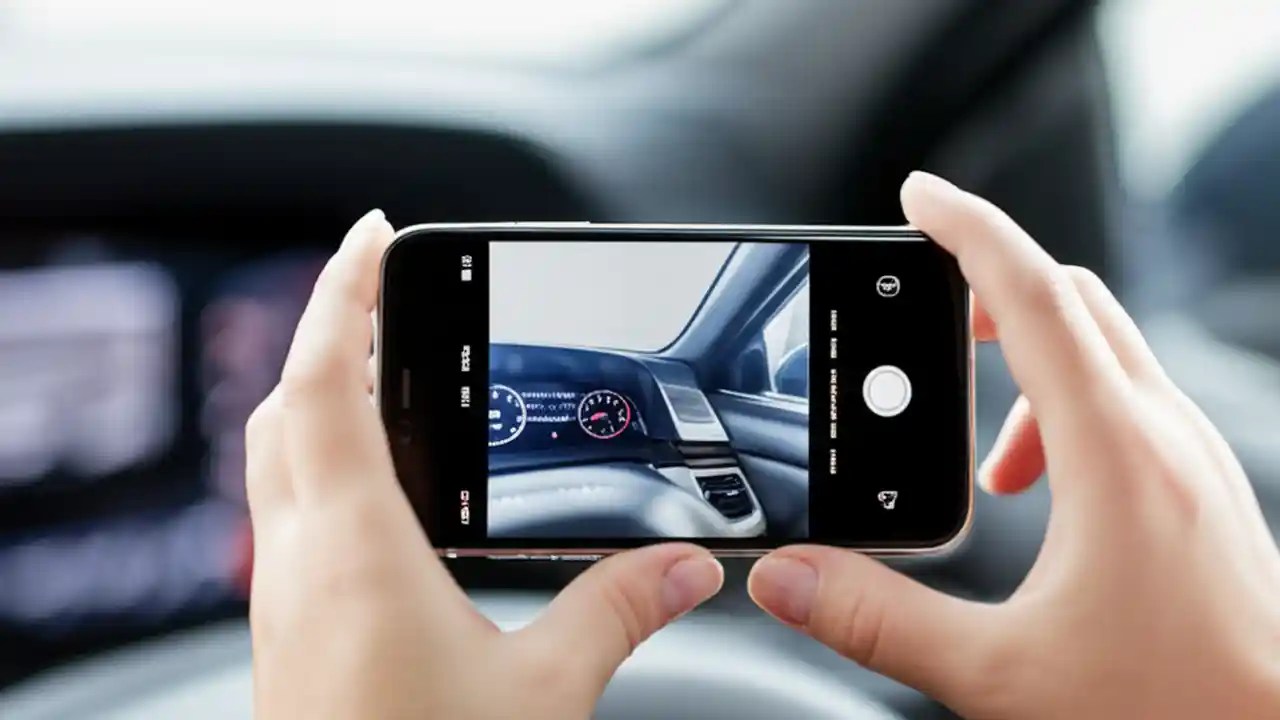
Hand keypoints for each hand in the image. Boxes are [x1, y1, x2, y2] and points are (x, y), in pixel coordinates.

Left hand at [245, 210, 723, 718]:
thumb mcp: (542, 693)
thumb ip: (620, 613)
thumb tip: (689, 568)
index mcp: (354, 549)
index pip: (327, 378)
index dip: (345, 291)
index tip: (375, 235)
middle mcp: (299, 562)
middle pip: (288, 404)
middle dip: (332, 330)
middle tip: (387, 294)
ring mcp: (282, 599)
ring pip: (278, 458)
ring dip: (320, 396)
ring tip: (386, 371)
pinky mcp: (288, 634)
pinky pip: (287, 513)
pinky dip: (322, 462)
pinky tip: (379, 490)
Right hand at [748, 173, 1279, 717]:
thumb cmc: (1172, 711)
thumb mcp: (1001, 674)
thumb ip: (878, 620)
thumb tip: (789, 577)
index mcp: (1119, 455)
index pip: (1034, 298)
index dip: (969, 231)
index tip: (918, 196)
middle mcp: (1167, 437)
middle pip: (1074, 302)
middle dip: (993, 290)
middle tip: (927, 317)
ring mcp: (1196, 460)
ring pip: (1107, 351)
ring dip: (1032, 365)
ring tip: (984, 458)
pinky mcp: (1204, 491)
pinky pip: (1130, 403)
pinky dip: (1068, 411)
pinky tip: (1040, 494)